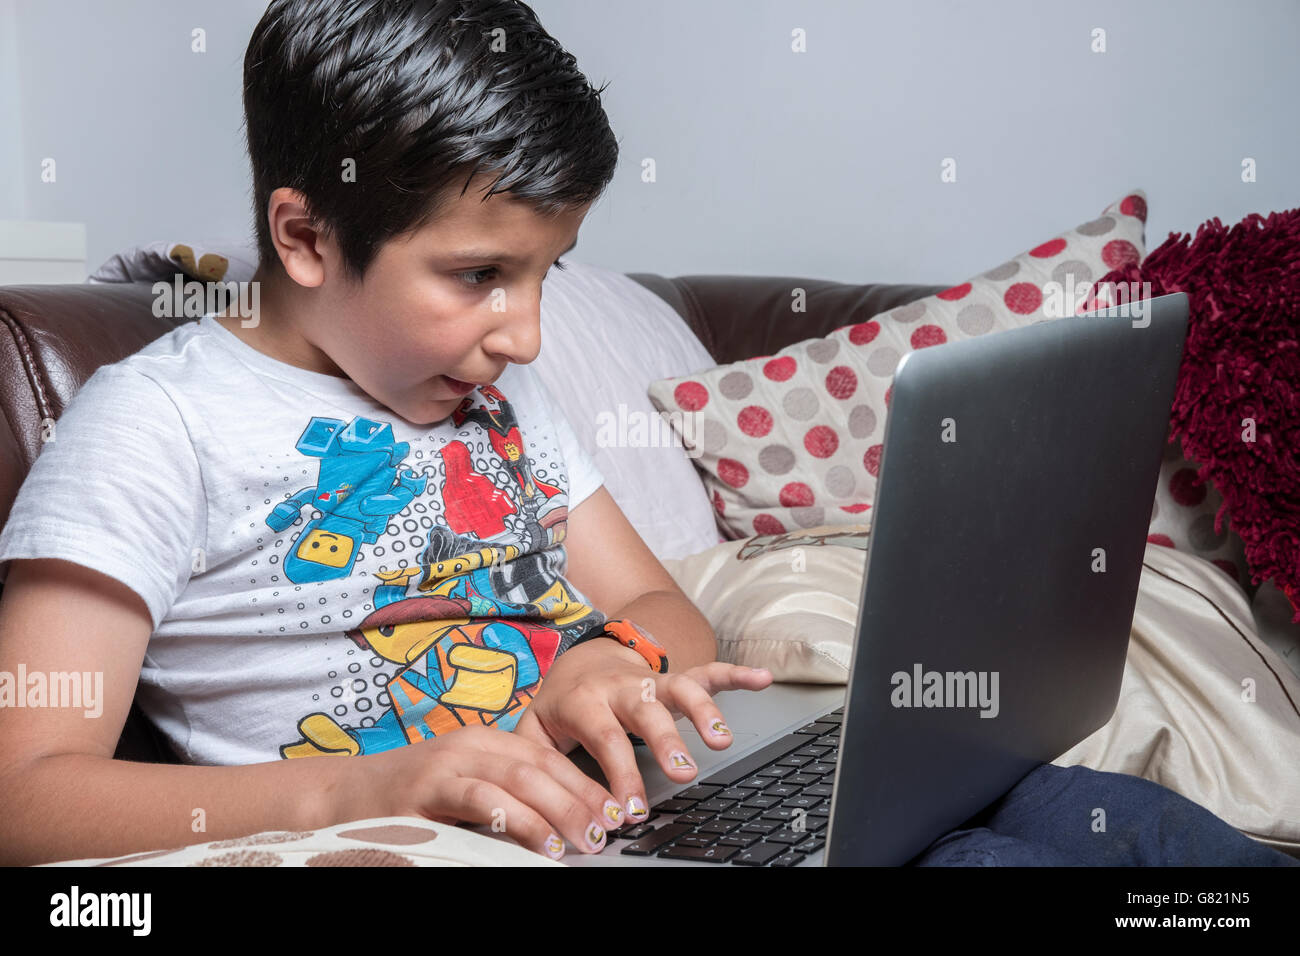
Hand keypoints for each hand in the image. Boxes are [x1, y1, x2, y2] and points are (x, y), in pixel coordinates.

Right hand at [379, 723, 631, 860]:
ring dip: (556, 811)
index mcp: (483, 740)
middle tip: (609, 829)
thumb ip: (502, 797)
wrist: (337, 796)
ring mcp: (445, 763)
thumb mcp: (461, 789)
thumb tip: (561, 826)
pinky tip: (536, 840)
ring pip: (515, 779)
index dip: (585, 783)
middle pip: (539, 766)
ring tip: (583, 839)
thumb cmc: (405, 799)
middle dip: (580, 799)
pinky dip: (513, 820)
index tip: (615, 811)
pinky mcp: (423, 790)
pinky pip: (478, 800)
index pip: (546, 757)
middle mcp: (468, 744)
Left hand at [512, 638, 773, 822]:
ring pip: (680, 689)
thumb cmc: (563, 705)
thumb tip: (540, 802)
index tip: (631, 810)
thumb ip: (535, 759)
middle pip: (646, 710)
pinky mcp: (676, 677)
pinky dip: (736, 674)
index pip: (604, 738)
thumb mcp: (536, 729)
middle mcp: (621, 687)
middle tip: (683, 772)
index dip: (619, 774)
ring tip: (722, 739)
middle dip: (666, 740)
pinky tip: (761, 679)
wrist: (583, 659)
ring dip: (704, 711)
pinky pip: (709, 671)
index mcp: (585, 701)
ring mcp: (652, 680)